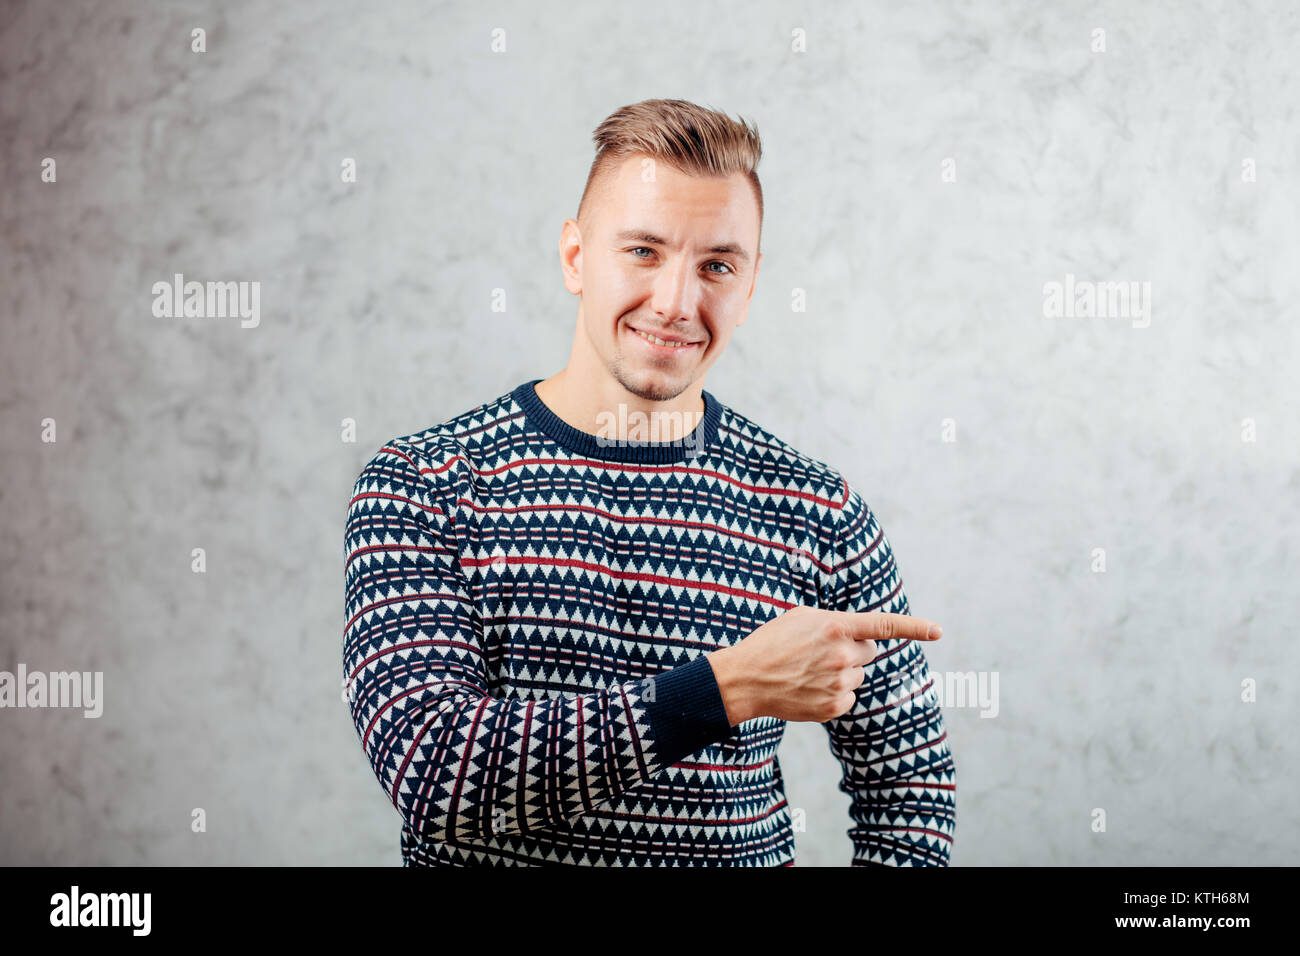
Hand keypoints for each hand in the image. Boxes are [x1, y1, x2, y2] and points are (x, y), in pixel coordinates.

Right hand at [706, 606, 942, 724]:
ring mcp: (840, 683)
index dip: (915, 627)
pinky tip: (809, 688)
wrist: (746, 679)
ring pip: (858, 675)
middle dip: (854, 650)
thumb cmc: (771, 643)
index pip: (884, 625)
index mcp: (836, 626)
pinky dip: (835, 693)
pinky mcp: (835, 707)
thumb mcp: (801, 618)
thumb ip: (835, 622)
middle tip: (823, 652)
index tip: (938, 631)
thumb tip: (859, 635)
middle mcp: (843, 654)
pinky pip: (849, 697)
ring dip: (842, 672)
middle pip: (869, 652)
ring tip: (809, 671)